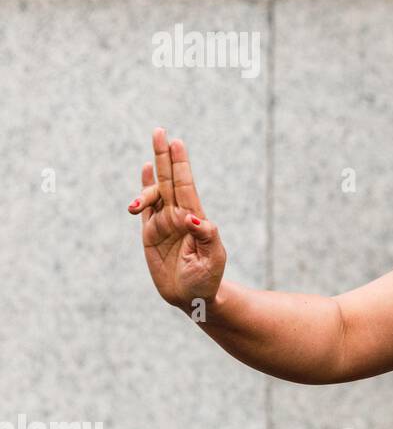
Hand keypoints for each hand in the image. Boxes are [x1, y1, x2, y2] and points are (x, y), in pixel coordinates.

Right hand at [126, 128, 227, 311]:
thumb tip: (193, 218)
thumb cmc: (208, 278)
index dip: (181, 164)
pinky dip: (143, 192)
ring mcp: (164, 223)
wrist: (194, 297)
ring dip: (149, 180)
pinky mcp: (150, 235)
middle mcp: (179, 216)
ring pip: (155, 193)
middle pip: (170, 180)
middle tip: (160, 131)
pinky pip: (146, 209)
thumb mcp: (213, 258)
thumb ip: (207, 237)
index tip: (177, 143)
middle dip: (165, 156)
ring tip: (144, 179)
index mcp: (196, 218)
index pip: (186, 185)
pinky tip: (145, 171)